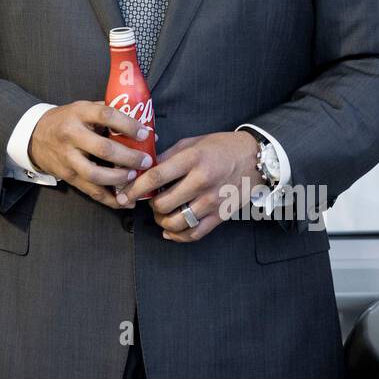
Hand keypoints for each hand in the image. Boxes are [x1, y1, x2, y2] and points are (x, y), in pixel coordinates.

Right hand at [28, 101, 153, 209]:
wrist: (34, 135)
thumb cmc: (67, 120)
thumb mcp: (84, 108)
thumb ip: (111, 116)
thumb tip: (147, 132)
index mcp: (79, 113)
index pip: (106, 116)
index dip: (128, 125)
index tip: (145, 134)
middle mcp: (72, 135)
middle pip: (103, 149)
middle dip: (129, 158)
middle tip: (146, 161)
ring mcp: (68, 157)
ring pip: (95, 174)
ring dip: (119, 179)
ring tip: (134, 178)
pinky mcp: (67, 176)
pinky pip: (90, 191)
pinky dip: (109, 199)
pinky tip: (124, 201)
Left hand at [119, 131, 259, 240]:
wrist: (255, 158)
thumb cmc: (221, 147)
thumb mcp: (192, 142)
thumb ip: (167, 155)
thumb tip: (142, 168)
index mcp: (192, 159)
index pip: (156, 177)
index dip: (135, 188)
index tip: (123, 194)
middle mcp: (202, 181)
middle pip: (163, 203)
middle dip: (149, 205)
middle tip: (148, 200)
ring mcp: (212, 201)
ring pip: (176, 222)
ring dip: (162, 221)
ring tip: (160, 213)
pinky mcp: (221, 215)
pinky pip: (194, 233)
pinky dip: (177, 235)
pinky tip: (170, 230)